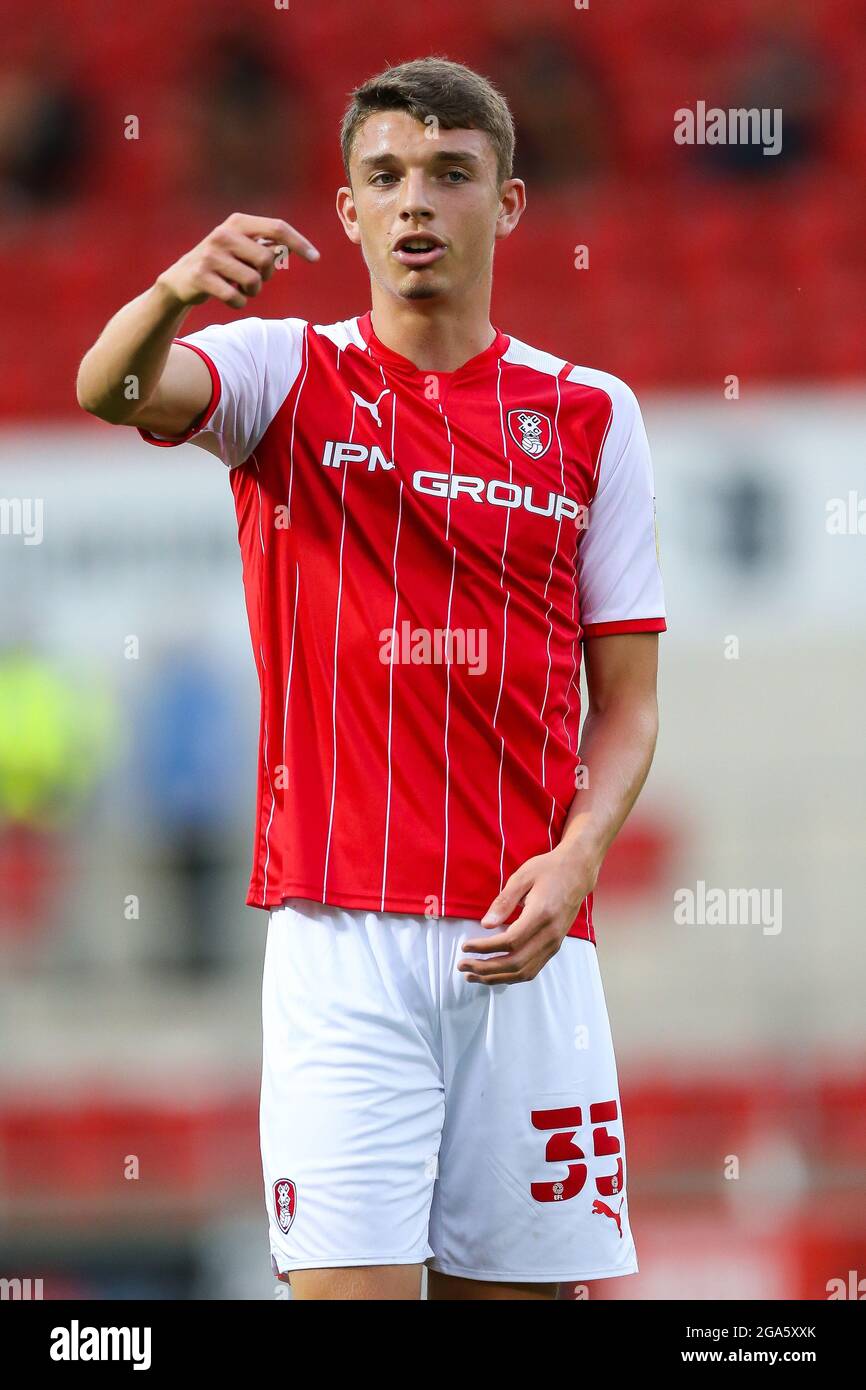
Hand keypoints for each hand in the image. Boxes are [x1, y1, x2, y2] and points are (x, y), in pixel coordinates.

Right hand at [155, 211, 319, 310]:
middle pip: (267, 259)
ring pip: (254, 281)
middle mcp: (224, 234)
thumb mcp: (243, 249)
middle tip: (254, 278)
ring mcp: (211, 255)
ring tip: (239, 287)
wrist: (182, 280)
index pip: (277, 228)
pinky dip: (238, 303)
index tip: (316, 258)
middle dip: (267, 275)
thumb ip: (267, 246)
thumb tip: (292, 248)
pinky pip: (236, 298)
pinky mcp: (201, 276)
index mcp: (238, 222)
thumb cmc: (223, 265)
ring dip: (252, 292)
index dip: (299, 243)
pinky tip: (228, 297)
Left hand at [458, 845, 598, 985]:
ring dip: (496, 977)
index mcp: (541, 915)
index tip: (465, 946)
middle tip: (462, 965)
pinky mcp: (555, 946)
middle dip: (486, 968)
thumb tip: (486, 925)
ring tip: (473, 975)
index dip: (485, 948)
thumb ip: (504, 901)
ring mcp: (554, 943)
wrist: (578, 872)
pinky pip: (532, 970)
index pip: (510, 942)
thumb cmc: (549, 869)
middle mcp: (550, 934)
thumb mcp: (523, 876)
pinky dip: (511, 976)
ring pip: (524, 972)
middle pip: (515, 963)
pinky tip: (495, 974)